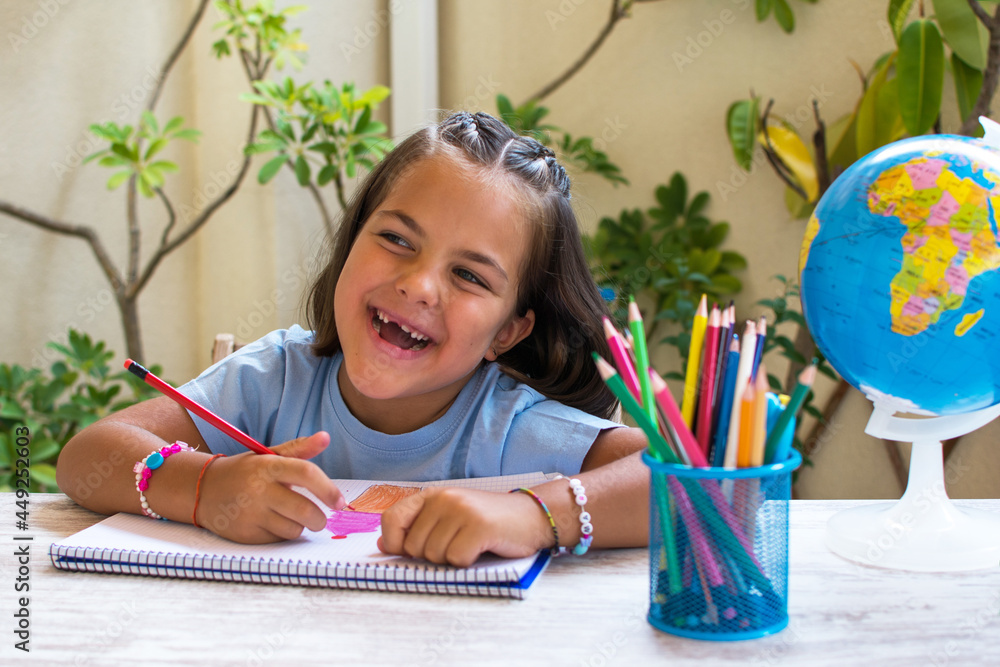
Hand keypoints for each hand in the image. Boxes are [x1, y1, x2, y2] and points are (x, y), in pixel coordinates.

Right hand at [196, 432, 345, 543]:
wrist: (203, 489)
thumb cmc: (245, 472)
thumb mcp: (268, 455)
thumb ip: (299, 449)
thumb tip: (325, 438)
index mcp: (268, 466)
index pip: (306, 473)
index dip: (328, 489)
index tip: (340, 502)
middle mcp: (258, 489)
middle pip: (304, 510)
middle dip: (319, 518)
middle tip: (319, 518)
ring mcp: (250, 514)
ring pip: (293, 529)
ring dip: (299, 526)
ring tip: (289, 515)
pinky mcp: (245, 534)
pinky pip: (277, 539)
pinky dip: (281, 534)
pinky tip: (271, 522)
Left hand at [377, 487, 553, 566]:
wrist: (531, 516)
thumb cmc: (488, 523)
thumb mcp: (450, 519)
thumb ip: (418, 528)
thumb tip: (383, 545)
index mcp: (433, 495)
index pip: (391, 519)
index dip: (395, 542)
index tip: (408, 551)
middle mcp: (444, 498)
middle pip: (414, 546)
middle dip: (432, 555)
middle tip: (457, 544)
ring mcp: (462, 510)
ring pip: (434, 556)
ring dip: (452, 559)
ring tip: (471, 544)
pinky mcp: (478, 527)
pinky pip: (456, 559)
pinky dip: (468, 562)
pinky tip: (482, 548)